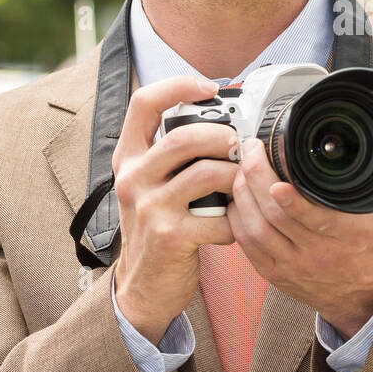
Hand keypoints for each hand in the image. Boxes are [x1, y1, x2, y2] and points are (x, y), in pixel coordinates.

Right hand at [111, 75, 240, 345]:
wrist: (143, 285)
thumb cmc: (158, 226)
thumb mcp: (151, 185)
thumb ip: (172, 155)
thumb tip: (223, 119)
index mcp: (129, 158)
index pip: (143, 103)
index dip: (178, 86)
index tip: (210, 87)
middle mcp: (132, 178)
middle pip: (183, 136)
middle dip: (224, 137)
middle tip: (241, 146)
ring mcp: (148, 208)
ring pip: (206, 173)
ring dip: (236, 177)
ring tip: (243, 185)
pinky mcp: (169, 237)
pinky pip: (217, 217)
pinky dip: (235, 220)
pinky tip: (234, 223)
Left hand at [228, 137, 372, 340]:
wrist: (360, 295)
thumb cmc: (368, 247)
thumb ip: (368, 181)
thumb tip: (356, 145)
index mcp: (347, 235)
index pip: (315, 217)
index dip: (292, 199)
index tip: (277, 176)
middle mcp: (318, 253)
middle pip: (276, 216)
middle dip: (256, 177)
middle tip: (252, 150)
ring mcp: (293, 265)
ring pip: (256, 228)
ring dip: (242, 194)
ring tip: (241, 168)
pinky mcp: (274, 274)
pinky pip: (246, 244)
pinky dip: (237, 217)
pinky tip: (236, 198)